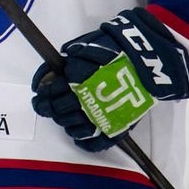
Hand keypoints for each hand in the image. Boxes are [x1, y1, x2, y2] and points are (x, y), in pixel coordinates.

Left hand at [31, 7, 188, 150]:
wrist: (149, 62)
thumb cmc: (116, 50)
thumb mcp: (86, 46)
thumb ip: (69, 59)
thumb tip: (55, 69)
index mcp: (75, 77)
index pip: (49, 89)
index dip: (42, 92)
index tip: (39, 93)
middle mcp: (85, 97)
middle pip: (58, 109)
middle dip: (48, 108)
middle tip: (44, 107)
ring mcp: (100, 115)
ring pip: (73, 126)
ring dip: (64, 123)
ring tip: (62, 119)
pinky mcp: (116, 127)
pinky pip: (96, 142)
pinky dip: (85, 142)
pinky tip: (78, 136)